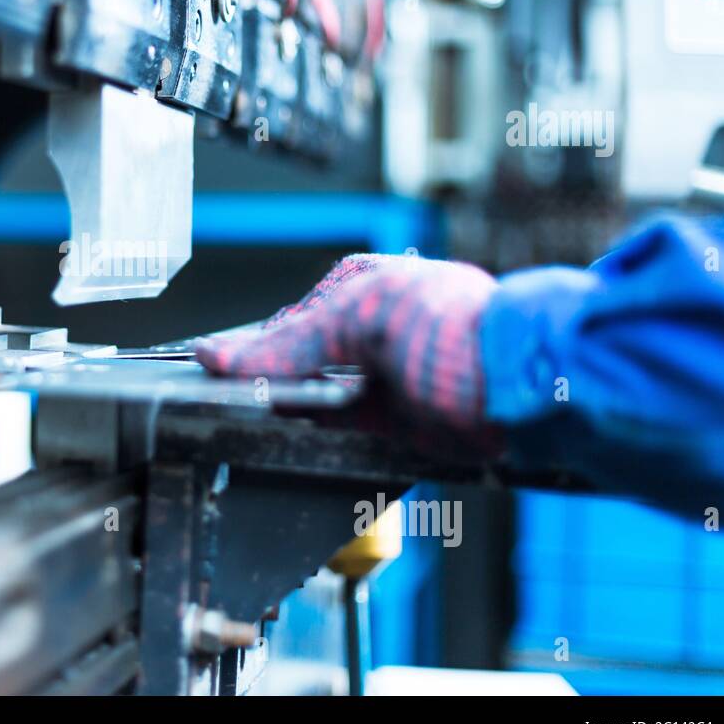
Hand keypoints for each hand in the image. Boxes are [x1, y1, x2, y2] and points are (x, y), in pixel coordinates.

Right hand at [194, 254, 497, 428]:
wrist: (518, 383)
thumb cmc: (452, 327)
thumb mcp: (356, 320)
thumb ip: (286, 344)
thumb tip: (216, 356)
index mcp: (357, 287)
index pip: (280, 323)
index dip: (244, 348)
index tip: (205, 368)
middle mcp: (365, 333)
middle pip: (293, 361)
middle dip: (263, 380)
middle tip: (223, 399)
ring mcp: (377, 379)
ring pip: (308, 399)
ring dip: (284, 410)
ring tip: (249, 420)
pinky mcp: (391, 423)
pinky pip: (334, 430)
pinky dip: (310, 434)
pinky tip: (289, 436)